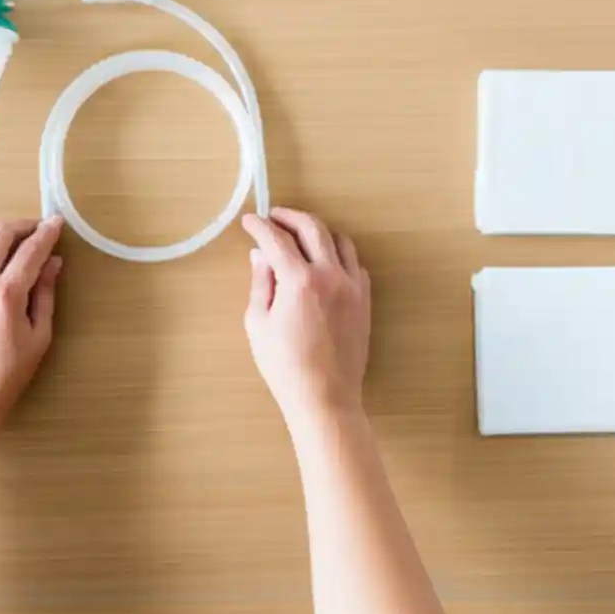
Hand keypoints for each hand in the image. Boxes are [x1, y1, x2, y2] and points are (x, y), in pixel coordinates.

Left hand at [0, 217, 63, 426]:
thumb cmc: (7, 375)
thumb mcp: (39, 337)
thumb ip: (45, 294)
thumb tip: (53, 262)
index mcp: (5, 295)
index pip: (31, 250)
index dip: (47, 233)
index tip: (56, 223)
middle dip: (21, 225)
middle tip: (34, 230)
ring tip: (5, 242)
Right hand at [242, 208, 370, 426]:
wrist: (324, 396)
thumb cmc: (284, 366)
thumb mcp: (258, 323)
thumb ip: (261, 283)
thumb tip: (260, 255)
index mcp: (300, 281)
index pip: (277, 239)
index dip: (260, 226)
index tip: (250, 221)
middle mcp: (331, 276)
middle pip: (312, 228)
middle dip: (290, 217)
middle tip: (274, 217)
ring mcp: (353, 287)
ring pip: (339, 241)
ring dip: (317, 231)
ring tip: (300, 236)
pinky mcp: (365, 300)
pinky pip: (355, 264)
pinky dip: (338, 254)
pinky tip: (325, 263)